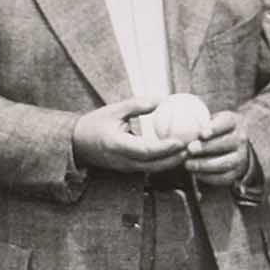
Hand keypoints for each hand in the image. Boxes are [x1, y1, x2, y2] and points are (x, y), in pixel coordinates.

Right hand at [72, 96, 188, 172]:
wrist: (77, 144)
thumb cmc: (95, 124)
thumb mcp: (114, 110)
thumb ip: (137, 105)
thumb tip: (162, 99)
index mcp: (117, 145)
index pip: (145, 150)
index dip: (165, 148)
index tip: (181, 141)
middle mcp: (122, 161)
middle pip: (154, 165)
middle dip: (175, 159)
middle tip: (193, 148)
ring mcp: (125, 168)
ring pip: (153, 169)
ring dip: (172, 162)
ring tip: (189, 152)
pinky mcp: (128, 170)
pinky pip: (149, 167)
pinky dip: (164, 162)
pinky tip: (176, 154)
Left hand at [185, 110, 249, 187]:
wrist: (230, 149)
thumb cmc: (211, 131)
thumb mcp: (208, 120)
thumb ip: (195, 118)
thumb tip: (169, 107)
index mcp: (234, 122)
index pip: (227, 123)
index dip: (216, 128)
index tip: (202, 133)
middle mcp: (240, 139)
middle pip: (227, 143)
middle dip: (208, 147)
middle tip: (190, 149)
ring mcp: (240, 157)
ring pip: (225, 162)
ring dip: (205, 164)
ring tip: (188, 164)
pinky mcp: (235, 173)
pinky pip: (223, 177)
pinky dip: (209, 177)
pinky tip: (195, 173)